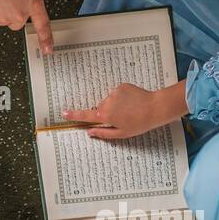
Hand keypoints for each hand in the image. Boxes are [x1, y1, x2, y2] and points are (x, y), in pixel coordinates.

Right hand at [62, 81, 187, 139]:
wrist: (155, 108)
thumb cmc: (139, 124)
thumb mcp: (122, 133)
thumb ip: (103, 133)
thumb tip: (90, 133)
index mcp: (105, 115)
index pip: (85, 116)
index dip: (74, 115)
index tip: (63, 113)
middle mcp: (107, 102)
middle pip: (100, 109)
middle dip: (107, 114)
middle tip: (123, 119)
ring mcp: (114, 93)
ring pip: (110, 101)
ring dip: (116, 106)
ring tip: (130, 111)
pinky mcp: (121, 86)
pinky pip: (117, 93)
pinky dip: (122, 98)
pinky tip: (132, 103)